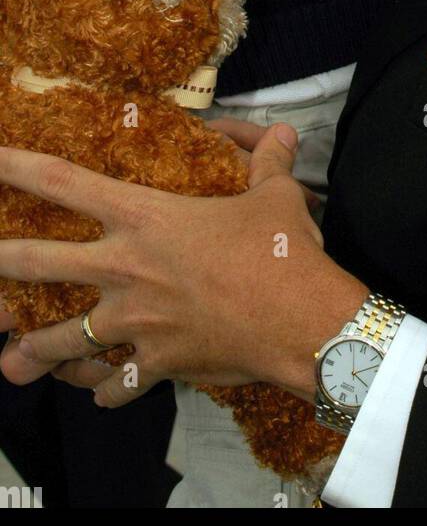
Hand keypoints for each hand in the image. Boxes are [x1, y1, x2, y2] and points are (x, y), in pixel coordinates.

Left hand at [0, 125, 366, 407]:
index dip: (17, 167)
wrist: (298, 321)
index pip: (65, 183)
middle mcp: (125, 268)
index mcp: (145, 217)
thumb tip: (281, 133)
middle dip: (0, 263)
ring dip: (35, 351)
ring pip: (63, 338)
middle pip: (39, 264)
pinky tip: (100, 392)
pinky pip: (117, 383)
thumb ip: (269, 162)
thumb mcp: (276, 196)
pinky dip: (107, 389)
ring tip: (12, 363)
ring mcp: (135, 320)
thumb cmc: (282, 252)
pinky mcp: (156, 362)